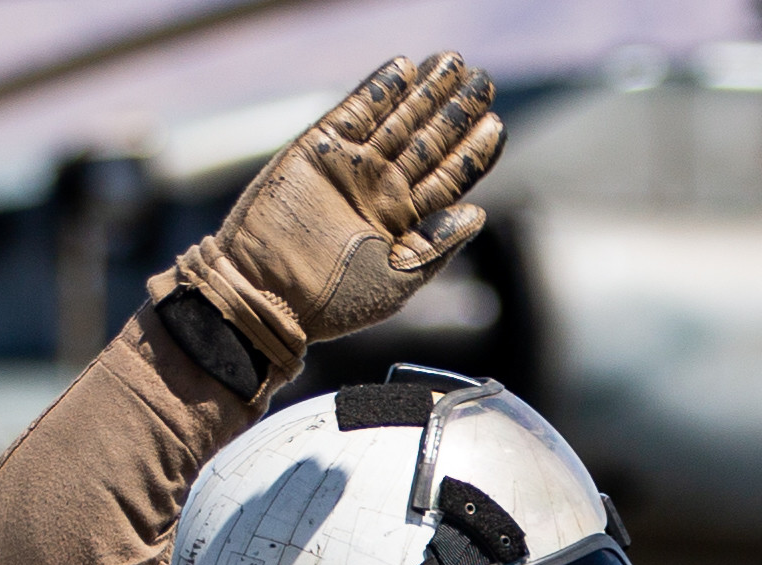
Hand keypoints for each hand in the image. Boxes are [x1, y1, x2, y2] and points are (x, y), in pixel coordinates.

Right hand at [179, 54, 505, 362]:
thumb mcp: (395, 283)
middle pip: (429, 141)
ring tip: (451, 63)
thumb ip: (435, 247)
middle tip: (483, 80)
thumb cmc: (331, 304)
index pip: (448, 178)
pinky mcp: (317, 150)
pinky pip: (354, 112)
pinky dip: (379, 89)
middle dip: (455, 110)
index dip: (472, 151)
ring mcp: (351, 167)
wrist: (264, 295)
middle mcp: (382, 190)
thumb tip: (476, 213)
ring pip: (397, 120)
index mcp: (405, 223)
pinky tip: (405, 68)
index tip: (497, 124)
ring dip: (425, 92)